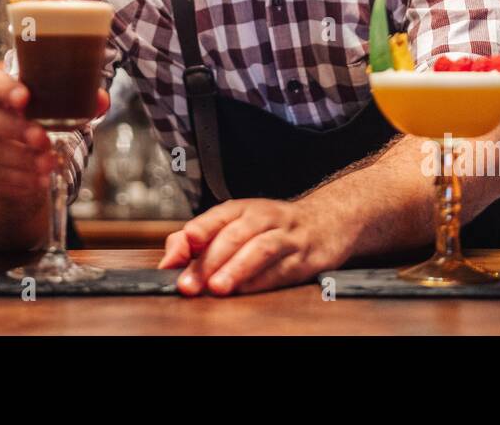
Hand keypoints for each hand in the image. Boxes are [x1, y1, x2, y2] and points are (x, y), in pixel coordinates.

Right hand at [0, 64, 108, 206]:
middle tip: (44, 141)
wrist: (12, 147)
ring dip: (20, 161)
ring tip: (48, 166)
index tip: (25, 100)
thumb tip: (100, 100)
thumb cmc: (31, 115)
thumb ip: (75, 99)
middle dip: (16, 130)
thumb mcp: (49, 103)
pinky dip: (16, 181)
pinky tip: (37, 181)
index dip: (5, 90)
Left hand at [157, 197, 349, 295]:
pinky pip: (282, 268)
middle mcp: (264, 218)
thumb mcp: (238, 224)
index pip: (215, 217)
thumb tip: (170, 261)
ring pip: (260, 248)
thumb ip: (201, 240)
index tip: (179, 252)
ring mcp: (287, 236)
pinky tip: (246, 291)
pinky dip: (262, 281)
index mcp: (243, 209)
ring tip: (217, 287)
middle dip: (209, 261)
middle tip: (189, 283)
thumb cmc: (274, 227)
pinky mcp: (305, 257)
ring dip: (236, 269)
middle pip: (234, 235)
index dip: (196, 234)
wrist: (328, 220)